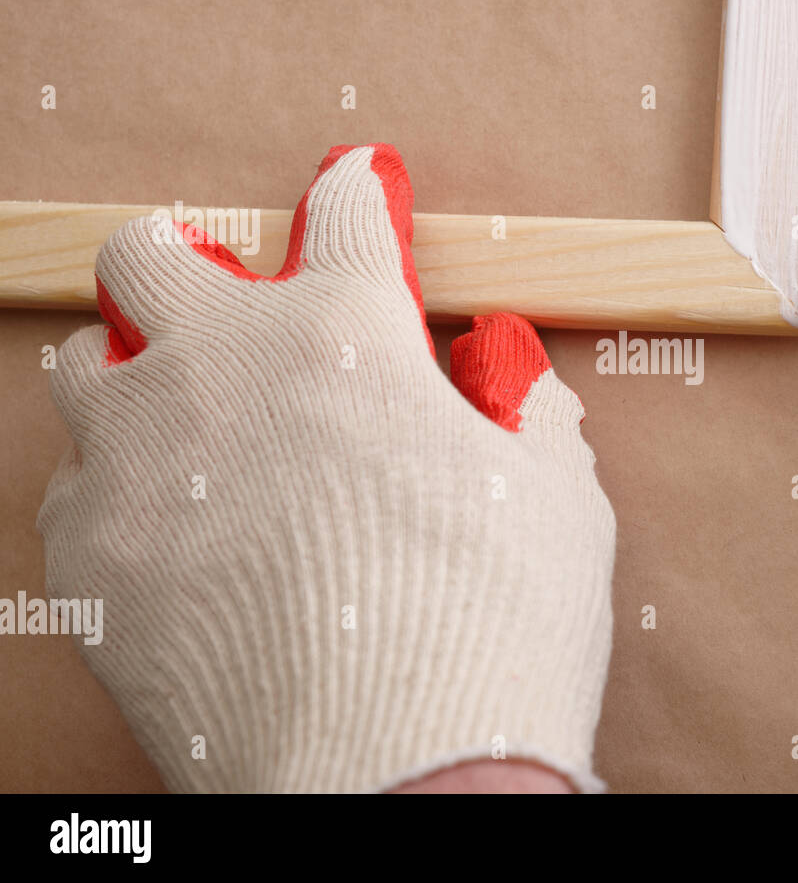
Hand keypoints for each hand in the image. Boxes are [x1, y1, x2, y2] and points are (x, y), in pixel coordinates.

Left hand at [38, 144, 615, 790]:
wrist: (399, 778)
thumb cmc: (491, 627)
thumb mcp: (556, 499)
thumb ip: (521, 411)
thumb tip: (496, 372)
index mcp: (348, 336)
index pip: (345, 213)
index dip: (358, 191)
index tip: (358, 181)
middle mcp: (224, 369)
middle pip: (151, 253)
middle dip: (192, 260)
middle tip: (234, 308)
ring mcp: (141, 460)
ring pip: (88, 364)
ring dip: (139, 373)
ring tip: (193, 424)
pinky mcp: (94, 559)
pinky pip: (78, 489)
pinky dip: (125, 492)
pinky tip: (179, 532)